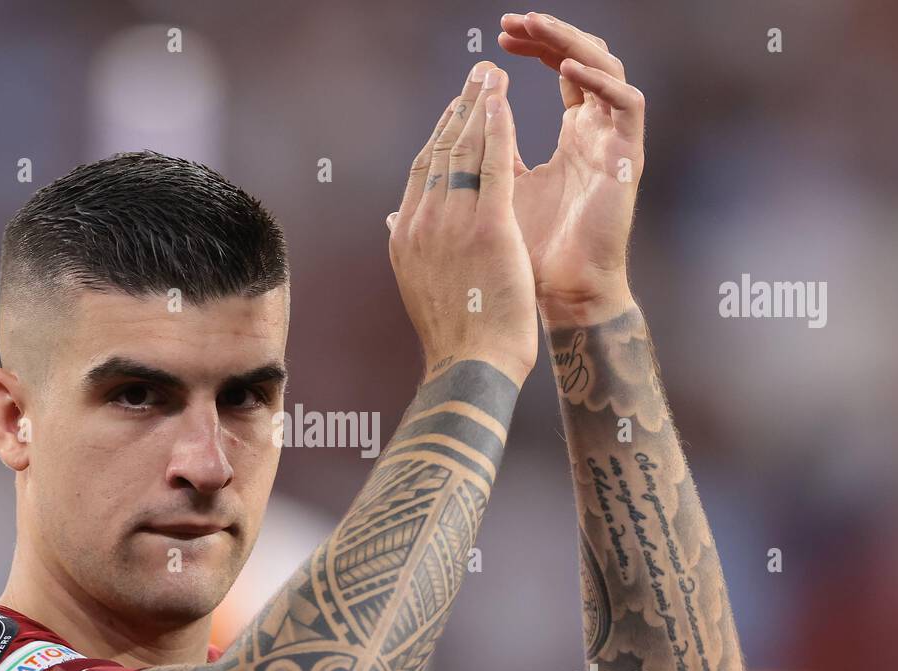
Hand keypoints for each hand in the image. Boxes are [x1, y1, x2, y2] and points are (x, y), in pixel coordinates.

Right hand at [387, 62, 537, 386]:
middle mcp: (422, 222)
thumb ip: (412, 248)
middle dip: (460, 108)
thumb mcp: (421, 287)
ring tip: (490, 75)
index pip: (422, 172)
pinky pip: (493, 164)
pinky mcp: (488, 227)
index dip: (439, 135)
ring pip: (465, 150)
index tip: (455, 109)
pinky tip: (503, 100)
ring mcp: (452, 223)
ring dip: (478, 105)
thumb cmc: (456, 339)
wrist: (469, 368)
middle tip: (476, 76)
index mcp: (406, 236)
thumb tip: (394, 221)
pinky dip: (498, 127)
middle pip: (441, 151)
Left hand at [498, 12, 643, 323]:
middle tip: (512, 22)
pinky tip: (564, 69)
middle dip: (549, 35)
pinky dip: (599, 80)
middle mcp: (597, 134)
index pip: (558, 72)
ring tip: (536, 28)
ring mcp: (615, 144)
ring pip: (607, 69)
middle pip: (583, 60)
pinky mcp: (628, 160)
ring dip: (571, 43)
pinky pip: (627, 103)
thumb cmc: (529, 257)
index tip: (494, 42)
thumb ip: (481, 164)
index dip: (534, 48)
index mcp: (572, 137)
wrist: (561, 297)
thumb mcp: (494, 197)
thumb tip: (436, 156)